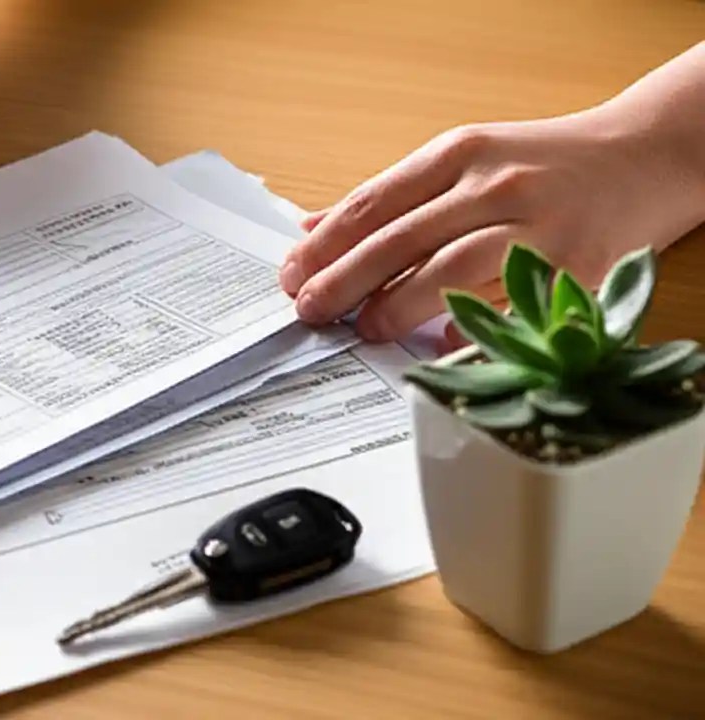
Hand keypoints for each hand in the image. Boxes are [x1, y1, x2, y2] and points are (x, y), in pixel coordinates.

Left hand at [281, 44, 704, 352]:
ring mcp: (536, 227)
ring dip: (395, 306)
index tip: (292, 274)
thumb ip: (391, 195)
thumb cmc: (545, 164)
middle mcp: (495, 186)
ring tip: (364, 328)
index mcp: (460, 154)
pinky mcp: (573, 269)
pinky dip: (467, 327)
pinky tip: (435, 344)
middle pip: (400, 239)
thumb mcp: (465, 158)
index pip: (375, 203)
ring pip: (448, 272)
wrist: (648, 157)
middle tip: (311, 310)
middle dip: (344, 280)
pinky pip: (509, 308)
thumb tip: (313, 227)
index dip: (326, 244)